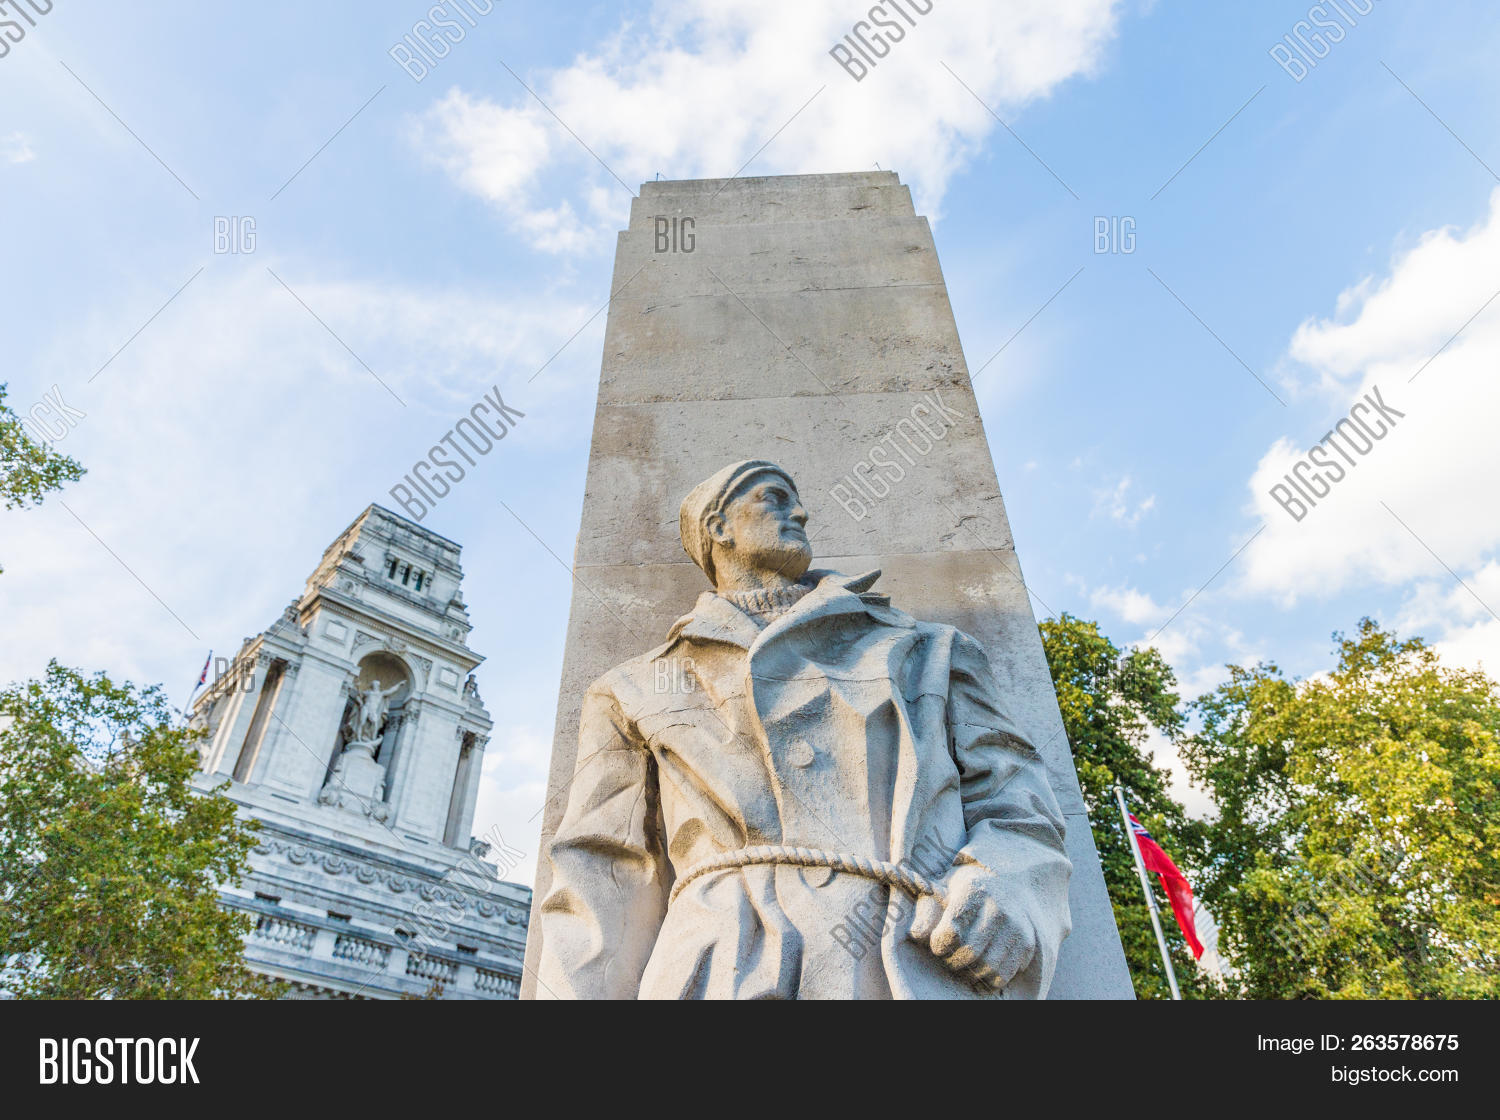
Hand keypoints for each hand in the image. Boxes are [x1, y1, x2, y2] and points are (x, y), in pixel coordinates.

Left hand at [909, 865, 1034, 991]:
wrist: (1010, 887)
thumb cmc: (967, 891)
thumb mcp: (945, 889)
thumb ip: (927, 910)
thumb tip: (916, 934)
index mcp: (973, 891)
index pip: (951, 932)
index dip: (939, 945)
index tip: (938, 943)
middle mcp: (998, 907)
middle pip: (970, 953)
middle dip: (953, 961)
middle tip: (949, 957)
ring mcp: (1016, 926)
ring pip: (987, 967)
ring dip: (970, 972)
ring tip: (964, 962)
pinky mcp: (1027, 943)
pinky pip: (1004, 974)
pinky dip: (989, 978)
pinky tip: (982, 966)